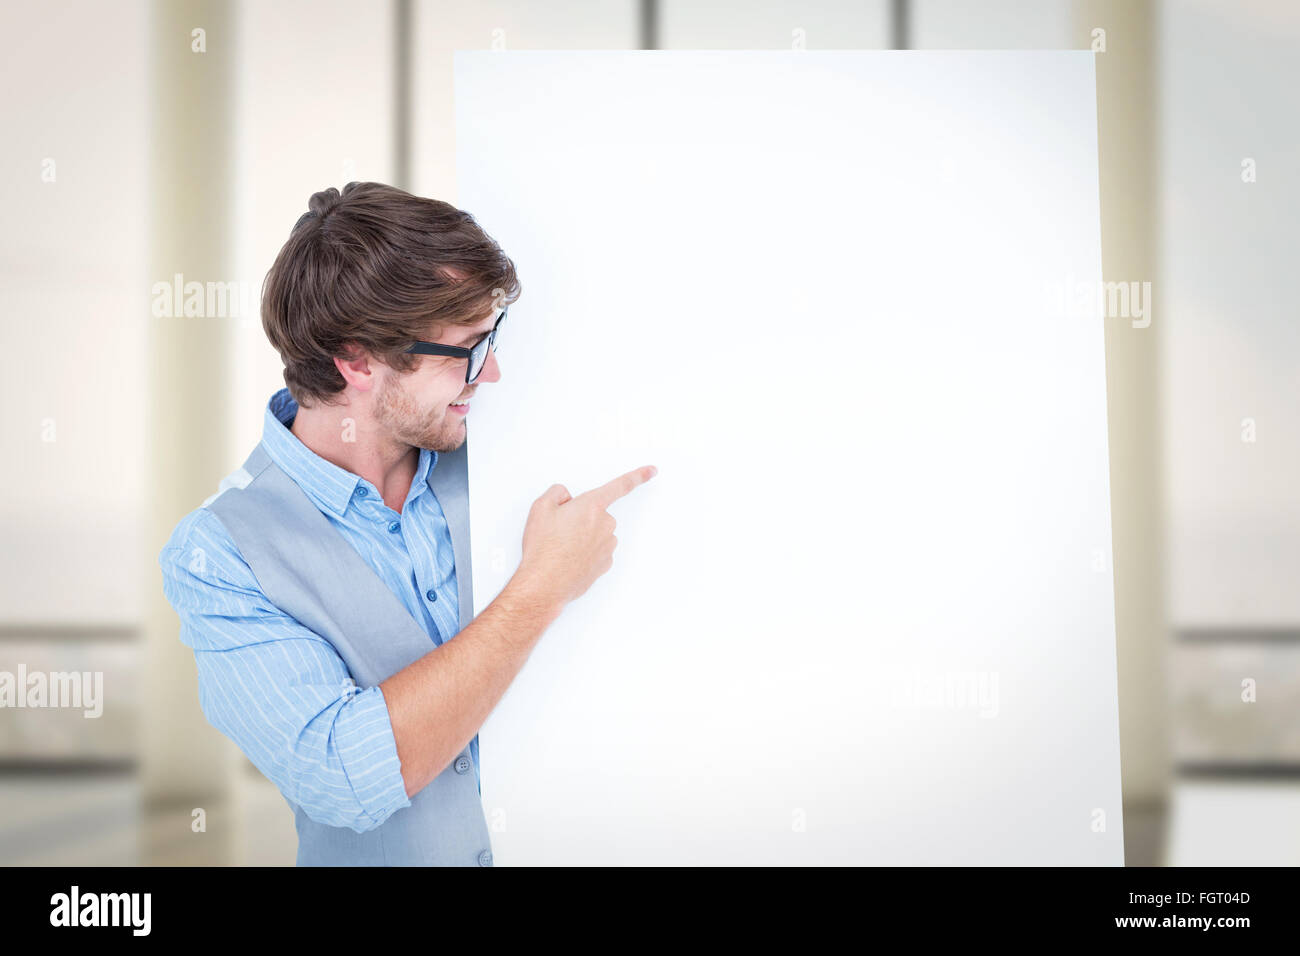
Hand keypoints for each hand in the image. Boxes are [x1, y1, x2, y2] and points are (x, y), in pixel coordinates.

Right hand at [512, 464, 657, 609]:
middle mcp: (605, 524)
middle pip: (597, 513)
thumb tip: (567, 498)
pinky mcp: (606, 563)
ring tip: (561, 548)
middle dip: (581, 518)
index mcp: (592, 506)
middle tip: (559, 531)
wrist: (545, 584)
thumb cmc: (543, 548)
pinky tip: (569, 559)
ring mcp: (608, 546)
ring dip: (583, 536)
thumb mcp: (540, 508)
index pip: (620, 486)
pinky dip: (585, 553)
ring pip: (597, 533)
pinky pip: (597, 551)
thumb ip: (558, 493)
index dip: (638, 476)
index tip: (652, 471)